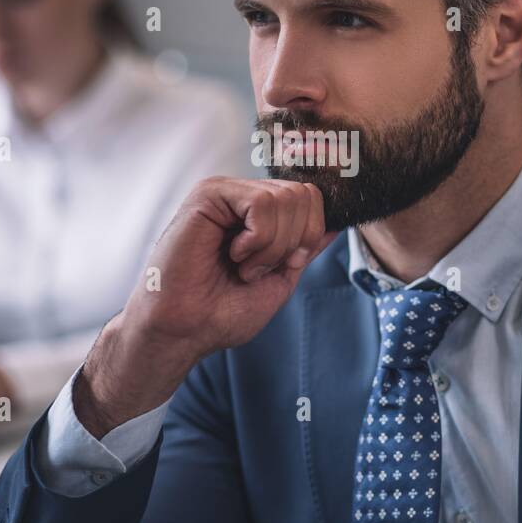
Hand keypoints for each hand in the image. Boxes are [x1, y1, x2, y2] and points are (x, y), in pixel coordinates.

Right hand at [76, 177, 336, 436]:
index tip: (277, 267)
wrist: (184, 330)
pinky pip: (261, 203)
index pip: (311, 200)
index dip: (308, 237)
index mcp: (258, 214)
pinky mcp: (209, 194)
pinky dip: (257, 240)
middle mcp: (243, 196)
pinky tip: (233, 255)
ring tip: (241, 266)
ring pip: (286, 199)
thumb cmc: (221, 312)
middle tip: (256, 269)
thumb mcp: (280, 280)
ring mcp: (226, 192)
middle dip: (292, 242)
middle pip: (305, 196)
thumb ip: (304, 249)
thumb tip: (337, 224)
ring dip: (271, 247)